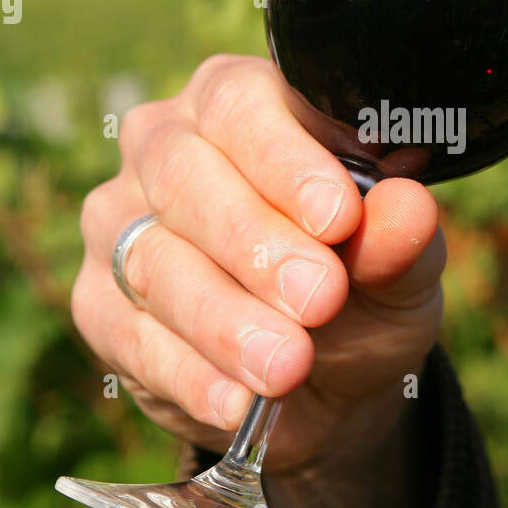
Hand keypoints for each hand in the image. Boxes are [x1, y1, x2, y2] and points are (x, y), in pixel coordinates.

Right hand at [72, 55, 445, 507]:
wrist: (324, 384)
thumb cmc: (362, 292)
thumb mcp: (400, 272)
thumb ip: (403, 241)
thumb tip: (409, 209)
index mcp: (239, 104)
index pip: (242, 106)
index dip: (287, 161)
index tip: (339, 220)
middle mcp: (163, 147)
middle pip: (184, 176)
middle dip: (256, 244)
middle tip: (320, 299)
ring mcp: (120, 224)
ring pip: (153, 261)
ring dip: (224, 320)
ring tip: (289, 366)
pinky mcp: (98, 304)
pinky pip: (128, 335)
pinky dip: (189, 374)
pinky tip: (238, 403)